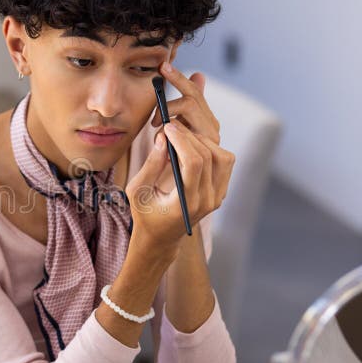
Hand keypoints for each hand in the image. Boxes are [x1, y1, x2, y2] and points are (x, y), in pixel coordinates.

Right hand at [125, 63, 234, 247]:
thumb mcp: (136, 190)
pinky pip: (224, 162)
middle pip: (209, 157)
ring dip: (202, 141)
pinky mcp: (220, 191)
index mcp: (186, 203)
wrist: (161, 236)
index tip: (168, 126)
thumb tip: (164, 138)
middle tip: (171, 127)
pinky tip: (191, 147)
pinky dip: (210, 148)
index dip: (182, 140)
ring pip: (222, 157)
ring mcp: (217, 197)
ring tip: (181, 138)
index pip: (194, 164)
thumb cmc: (144, 213)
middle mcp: (207, 201)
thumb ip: (150, 164)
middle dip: (190, 136)